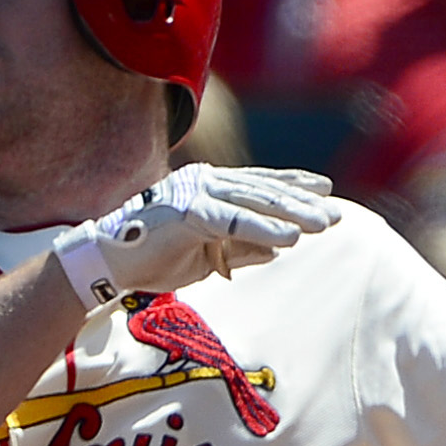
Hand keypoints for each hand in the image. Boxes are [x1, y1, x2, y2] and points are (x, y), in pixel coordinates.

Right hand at [52, 166, 341, 304]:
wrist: (110, 263)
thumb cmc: (154, 256)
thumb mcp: (209, 255)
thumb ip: (241, 248)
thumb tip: (277, 250)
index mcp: (209, 188)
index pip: (259, 183)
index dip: (293, 184)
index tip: (326, 191)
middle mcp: (205, 182)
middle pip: (263, 190)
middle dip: (302, 203)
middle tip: (336, 214)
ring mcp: (195, 193)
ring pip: (253, 202)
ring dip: (291, 214)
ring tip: (322, 226)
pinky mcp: (187, 213)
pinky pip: (232, 222)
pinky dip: (262, 230)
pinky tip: (289, 240)